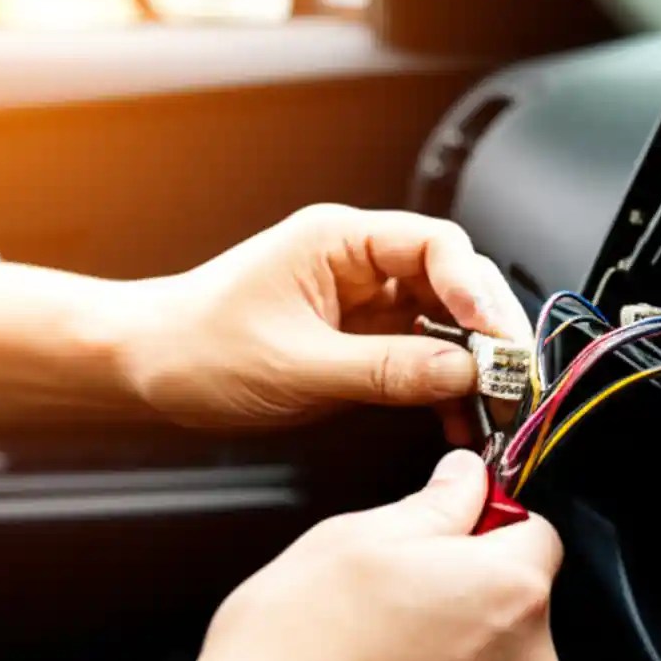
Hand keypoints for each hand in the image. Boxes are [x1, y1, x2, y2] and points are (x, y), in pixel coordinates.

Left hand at [109, 204, 530, 436]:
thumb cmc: (196, 346)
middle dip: (488, 330)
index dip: (476, 289)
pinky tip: (459, 419)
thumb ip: (386, 370)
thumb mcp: (297, 366)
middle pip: (451, 283)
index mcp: (339, 241)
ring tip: (496, 408)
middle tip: (514, 378)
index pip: (435, 246)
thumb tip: (464, 372)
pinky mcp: (358, 344)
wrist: (145, 369)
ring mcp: (361, 305)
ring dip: (472, 365)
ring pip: (442, 324)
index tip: (499, 339)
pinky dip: (443, 387)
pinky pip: (418, 358)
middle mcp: (357, 265)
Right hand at [180, 450, 562, 660]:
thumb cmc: (305, 634)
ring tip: (392, 620)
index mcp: (509, 588)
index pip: (538, 529)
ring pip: (499, 633)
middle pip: (522, 585)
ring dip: (459, 619)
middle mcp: (527, 655)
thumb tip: (467, 474)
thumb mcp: (369, 533)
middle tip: (407, 574)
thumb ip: (439, 501)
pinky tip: (396, 655)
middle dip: (474, 570)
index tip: (451, 522)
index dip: (491, 518)